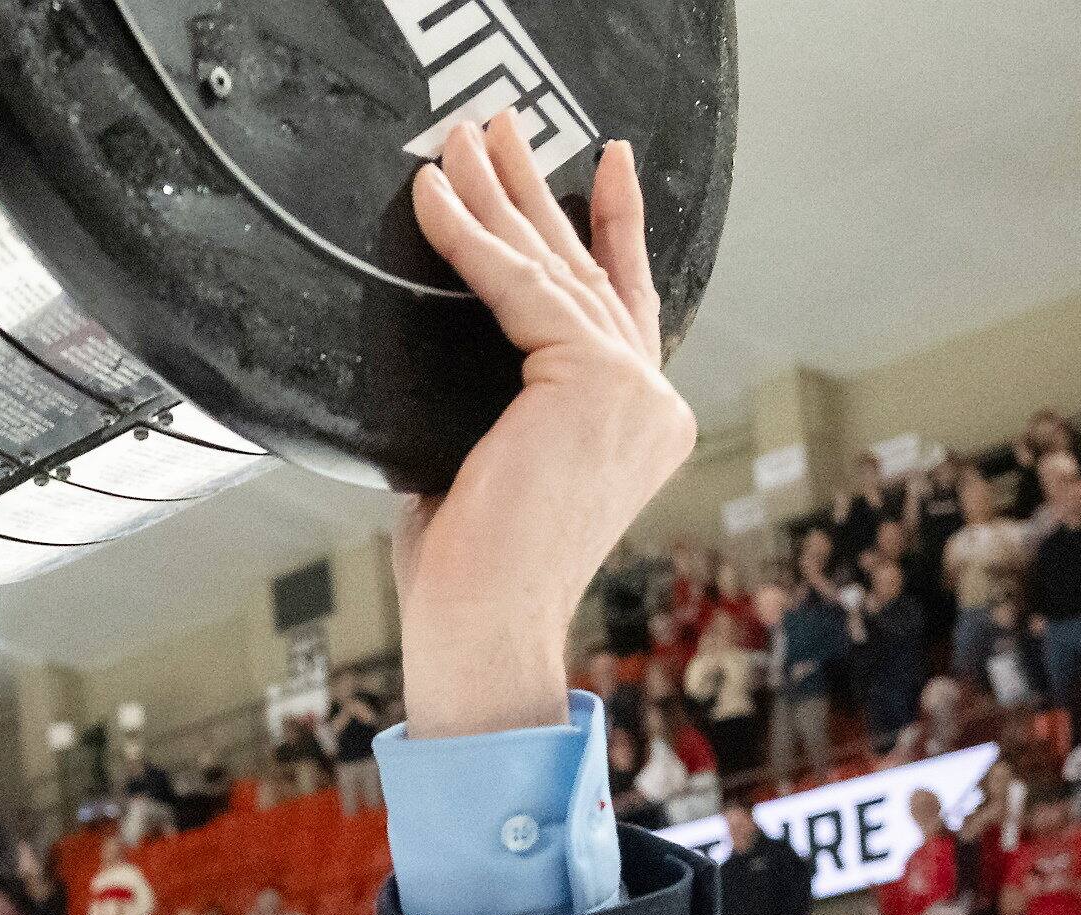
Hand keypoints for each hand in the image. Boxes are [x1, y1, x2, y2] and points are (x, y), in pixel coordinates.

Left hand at [393, 124, 697, 738]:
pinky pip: (517, 289)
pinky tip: (432, 198)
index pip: (619, 305)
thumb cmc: (467, 571)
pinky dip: (468, 240)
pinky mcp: (594, 381)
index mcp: (634, 424)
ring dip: (501, 193)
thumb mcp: (484, 467)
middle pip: (585, 269)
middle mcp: (648, 402)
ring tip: (466, 136)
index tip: (601, 167)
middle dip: (536, 190)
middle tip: (503, 126)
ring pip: (553, 267)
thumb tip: (439, 361)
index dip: (610, 228)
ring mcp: (631, 389)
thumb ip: (492, 407)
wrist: (481, 622)